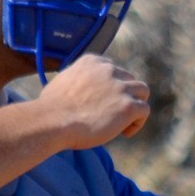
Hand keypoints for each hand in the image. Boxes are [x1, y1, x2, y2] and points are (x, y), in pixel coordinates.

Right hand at [35, 54, 151, 144]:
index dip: (111, 87)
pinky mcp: (128, 106)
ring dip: (135, 106)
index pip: (113, 70)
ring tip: (123, 123)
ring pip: (142, 91)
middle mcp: (109, 70)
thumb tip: (72, 90)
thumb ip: (74, 80)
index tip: (104, 101)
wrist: (52, 121)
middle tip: (112, 115)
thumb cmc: (50, 108)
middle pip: (129, 80)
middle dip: (124, 96)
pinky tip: (124, 133)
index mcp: (92, 62)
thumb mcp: (61, 82)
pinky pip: (144, 110)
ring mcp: (120, 88)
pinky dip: (137, 122)